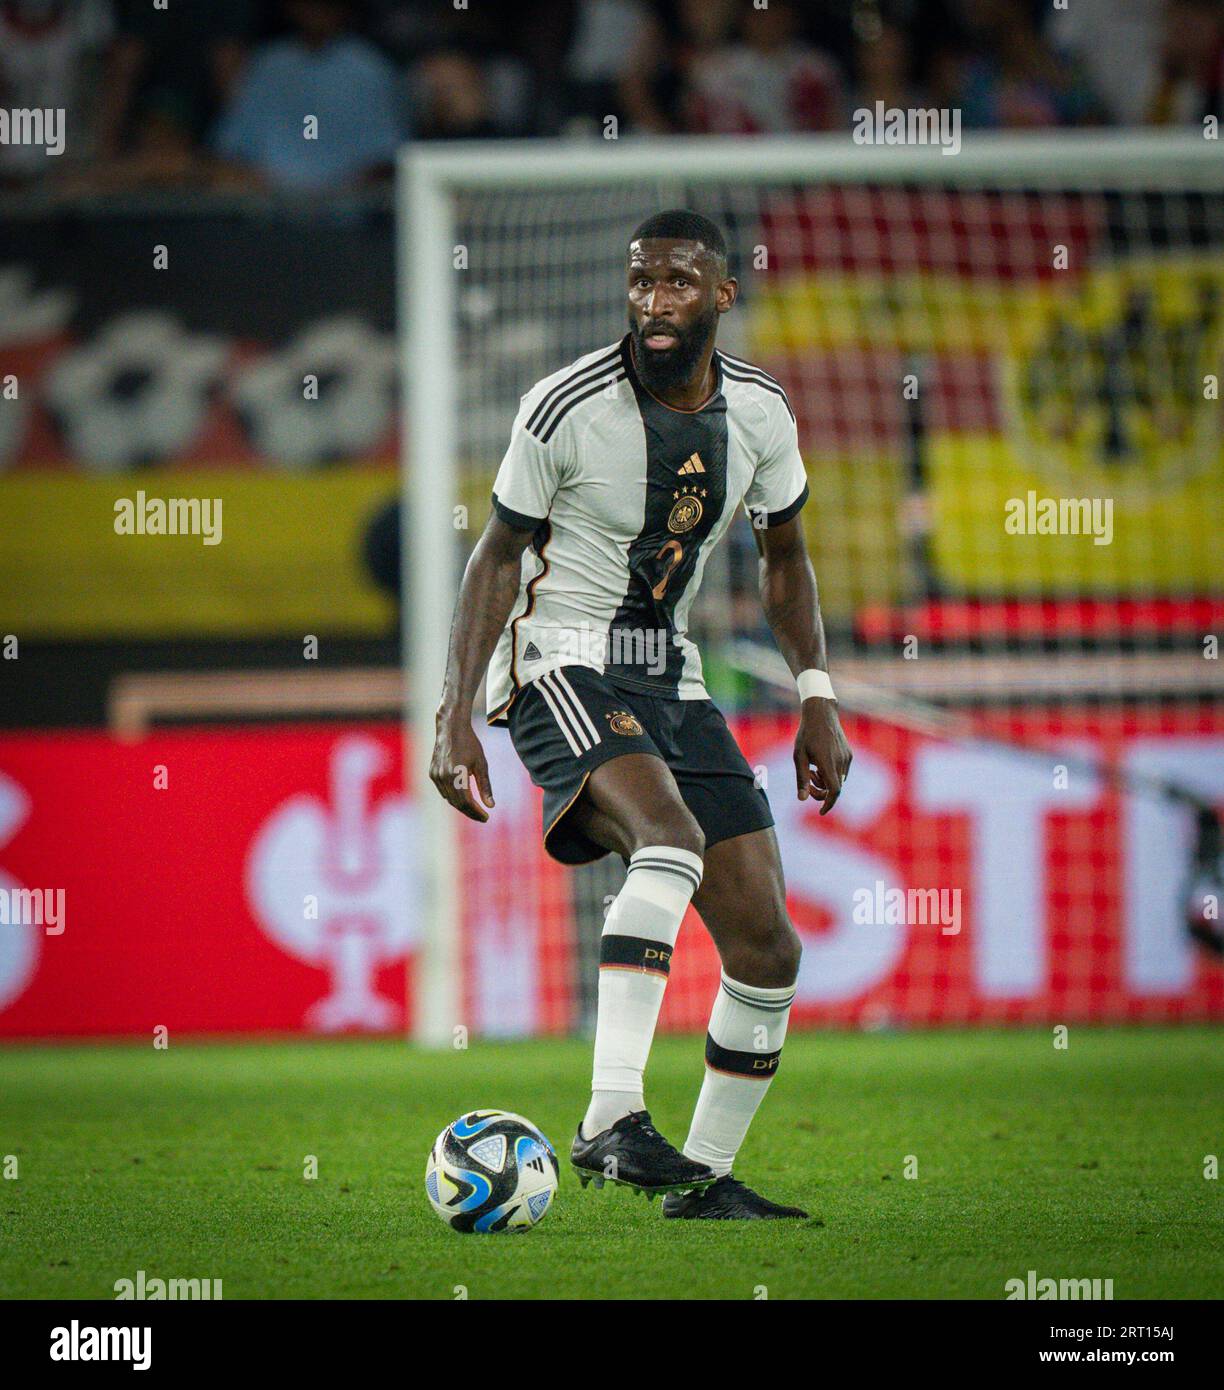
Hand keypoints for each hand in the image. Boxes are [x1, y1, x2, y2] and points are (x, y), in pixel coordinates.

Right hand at [430, 712, 494, 822]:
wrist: (451, 728)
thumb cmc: (470, 744)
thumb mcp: (482, 764)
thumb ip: (485, 786)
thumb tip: (491, 806)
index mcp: (457, 775)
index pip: (467, 802)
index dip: (476, 812)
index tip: (487, 817)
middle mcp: (444, 777)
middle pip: (457, 803)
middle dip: (470, 812)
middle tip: (482, 817)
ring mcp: (436, 776)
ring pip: (449, 799)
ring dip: (462, 806)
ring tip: (475, 808)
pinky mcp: (432, 773)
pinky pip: (443, 791)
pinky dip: (453, 797)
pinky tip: (462, 797)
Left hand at [794, 698, 851, 814]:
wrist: (822, 713)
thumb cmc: (806, 734)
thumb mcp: (798, 756)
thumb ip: (801, 778)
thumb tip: (802, 799)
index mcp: (828, 763)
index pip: (834, 792)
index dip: (828, 804)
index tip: (821, 812)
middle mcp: (841, 762)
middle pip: (834, 788)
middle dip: (821, 790)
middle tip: (808, 780)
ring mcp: (847, 758)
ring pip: (838, 780)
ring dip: (825, 781)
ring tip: (813, 767)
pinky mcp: (849, 754)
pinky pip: (842, 771)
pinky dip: (831, 773)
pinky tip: (821, 761)